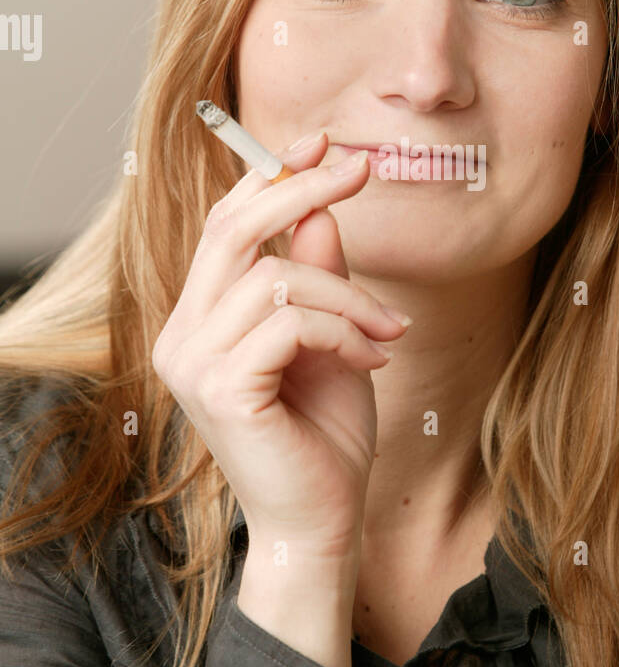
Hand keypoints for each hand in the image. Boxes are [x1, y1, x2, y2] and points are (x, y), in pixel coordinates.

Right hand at [151, 133, 409, 565]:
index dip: (270, 177)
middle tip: (362, 168)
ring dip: (350, 297)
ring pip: (276, 279)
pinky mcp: (221, 390)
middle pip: (231, 230)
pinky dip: (345, 330)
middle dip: (301, 188)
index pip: (222, 227)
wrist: (324, 522)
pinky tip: (373, 356)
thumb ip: (316, 276)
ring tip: (389, 330)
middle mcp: (182, 337)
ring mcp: (193, 364)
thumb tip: (318, 207)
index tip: (324, 144)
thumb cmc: (325, 435)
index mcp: (199, 321)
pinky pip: (291, 322)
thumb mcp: (332, 338)